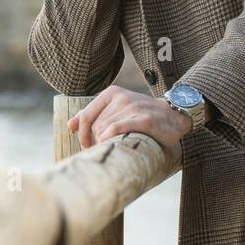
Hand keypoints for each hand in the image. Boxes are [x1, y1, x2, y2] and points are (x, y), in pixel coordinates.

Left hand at [66, 85, 191, 149]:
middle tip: (100, 152)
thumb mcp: (118, 110)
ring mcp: (132, 107)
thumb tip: (70, 125)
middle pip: (95, 125)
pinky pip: (117, 128)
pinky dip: (110, 138)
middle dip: (94, 142)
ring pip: (105, 129)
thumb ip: (95, 114)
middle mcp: (121, 97)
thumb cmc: (142, 116)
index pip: (86, 115)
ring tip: (109, 150)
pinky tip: (111, 145)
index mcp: (112, 93)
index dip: (82, 134)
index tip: (86, 146)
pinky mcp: (143, 119)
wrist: (174, 116)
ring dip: (103, 144)